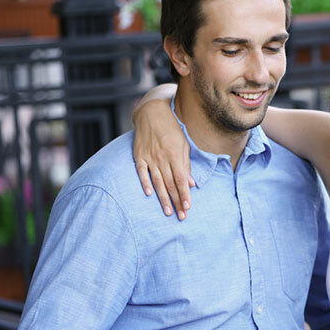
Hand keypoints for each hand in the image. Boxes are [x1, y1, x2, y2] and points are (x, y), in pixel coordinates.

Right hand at [132, 97, 193, 219]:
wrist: (152, 113)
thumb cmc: (172, 129)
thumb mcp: (183, 145)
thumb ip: (185, 165)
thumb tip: (190, 184)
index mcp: (175, 155)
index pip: (181, 180)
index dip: (184, 195)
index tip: (188, 207)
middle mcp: (162, 158)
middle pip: (170, 184)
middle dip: (176, 201)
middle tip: (181, 216)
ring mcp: (149, 157)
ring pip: (157, 182)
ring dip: (163, 198)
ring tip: (168, 212)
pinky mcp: (139, 156)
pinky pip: (141, 172)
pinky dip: (144, 183)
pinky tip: (149, 194)